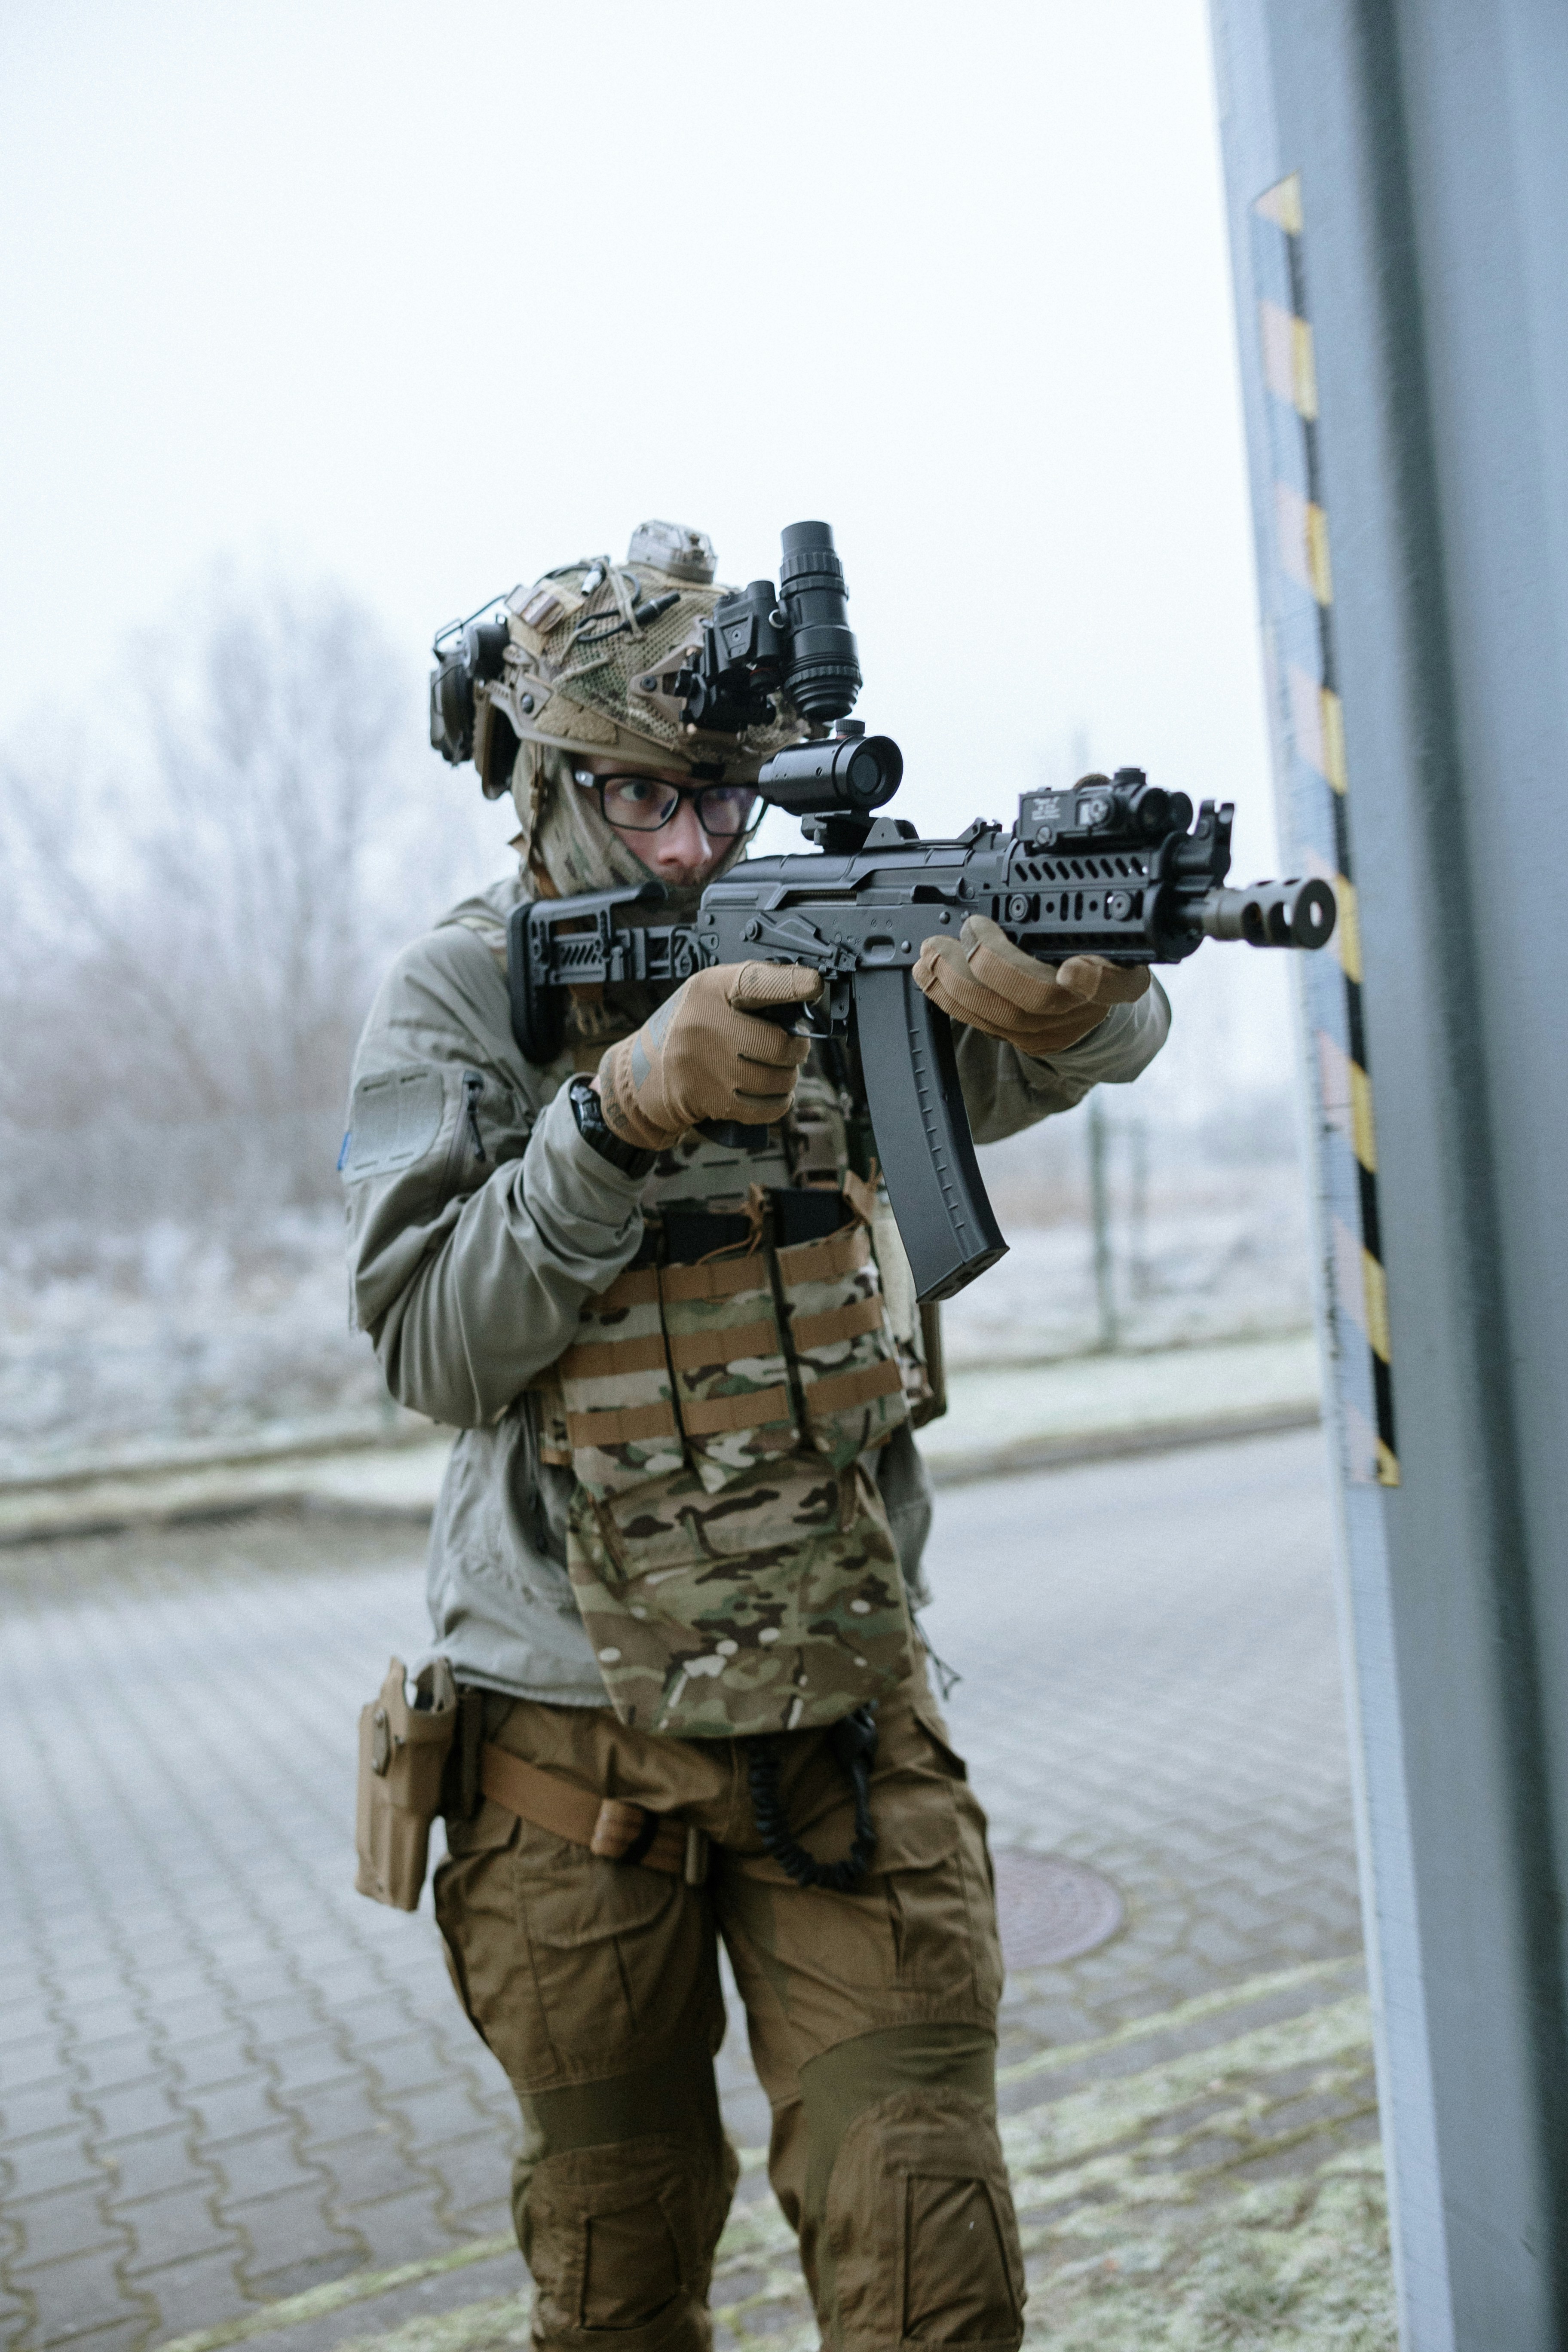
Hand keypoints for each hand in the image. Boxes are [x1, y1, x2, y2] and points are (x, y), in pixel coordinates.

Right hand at [597, 962, 822, 1149]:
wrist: (641, 1074)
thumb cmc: (688, 1027)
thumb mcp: (710, 994)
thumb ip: (752, 991)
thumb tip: (807, 995)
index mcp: (710, 990)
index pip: (756, 982)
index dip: (791, 983)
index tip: (815, 984)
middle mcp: (707, 1027)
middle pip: (779, 1044)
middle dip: (796, 1047)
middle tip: (791, 1045)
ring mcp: (709, 1068)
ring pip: (779, 1080)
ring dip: (788, 1077)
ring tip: (776, 1069)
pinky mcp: (713, 1101)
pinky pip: (769, 1108)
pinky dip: (779, 1101)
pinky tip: (770, 1091)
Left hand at [914, 914, 1149, 1054]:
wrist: (1091, 983)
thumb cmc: (1087, 941)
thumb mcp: (1093, 920)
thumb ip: (1071, 909)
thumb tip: (1029, 878)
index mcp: (1121, 974)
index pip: (1117, 984)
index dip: (1094, 980)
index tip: (1072, 968)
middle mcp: (1093, 1008)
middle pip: (1042, 1000)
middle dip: (990, 966)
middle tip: (963, 932)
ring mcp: (1060, 1031)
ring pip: (1006, 1020)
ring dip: (957, 984)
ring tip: (931, 954)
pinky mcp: (1032, 1043)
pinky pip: (989, 1027)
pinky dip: (954, 1001)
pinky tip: (933, 978)